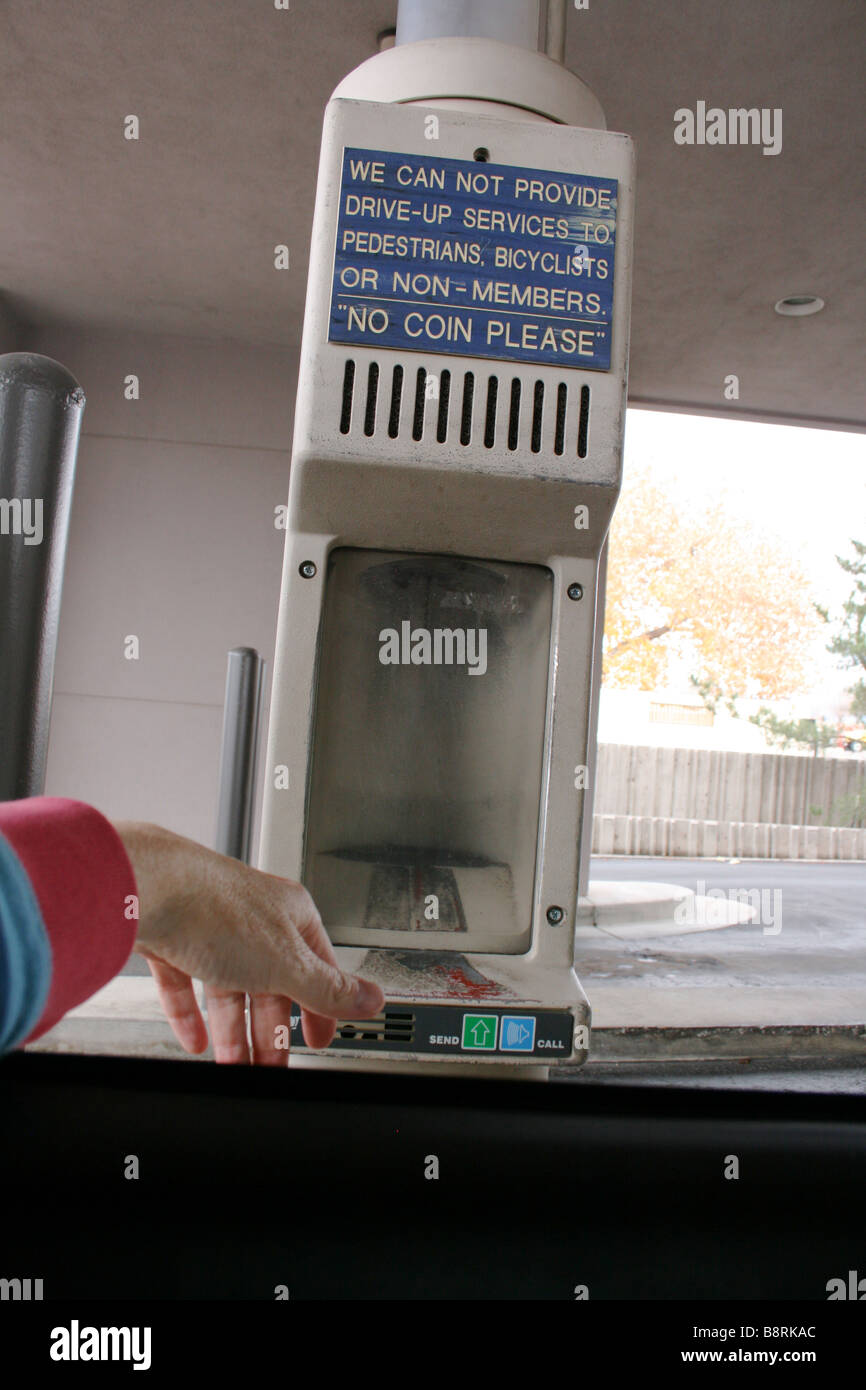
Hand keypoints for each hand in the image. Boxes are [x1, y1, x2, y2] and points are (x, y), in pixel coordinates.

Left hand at [113, 822, 383, 1064]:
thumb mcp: (286, 962)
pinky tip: (194, 1038)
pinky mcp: (171, 938)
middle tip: (272, 1068)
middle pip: (270, 984)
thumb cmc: (215, 908)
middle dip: (270, 1032)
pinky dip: (191, 1014)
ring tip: (233, 1066)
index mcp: (290, 915)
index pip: (317, 967)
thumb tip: (370, 998)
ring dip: (233, 1032)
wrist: (146, 888)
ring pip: (228, 988)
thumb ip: (327, 987)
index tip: (318, 1039)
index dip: (321, 1007)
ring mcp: (208, 927)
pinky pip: (185, 983)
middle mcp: (251, 918)